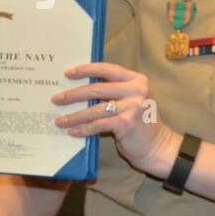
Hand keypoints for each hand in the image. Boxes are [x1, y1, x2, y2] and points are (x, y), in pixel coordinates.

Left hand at [52, 62, 182, 178]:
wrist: (158, 146)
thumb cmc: (140, 123)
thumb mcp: (131, 101)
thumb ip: (114, 92)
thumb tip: (80, 90)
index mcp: (136, 80)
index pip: (106, 69)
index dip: (85, 70)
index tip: (67, 74)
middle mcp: (136, 90)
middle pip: (96, 89)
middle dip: (72, 95)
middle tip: (56, 99)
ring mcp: (132, 106)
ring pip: (94, 109)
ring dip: (74, 116)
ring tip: (60, 120)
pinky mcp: (126, 123)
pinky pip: (98, 125)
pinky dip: (84, 129)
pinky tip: (73, 132)